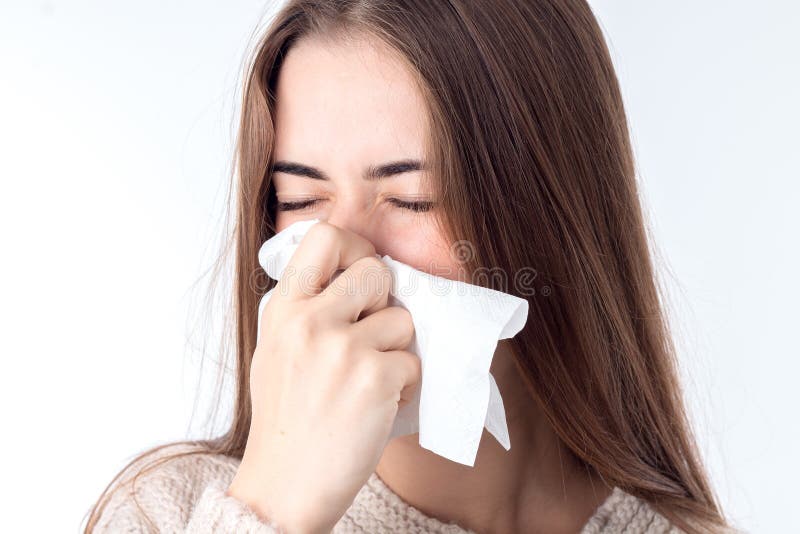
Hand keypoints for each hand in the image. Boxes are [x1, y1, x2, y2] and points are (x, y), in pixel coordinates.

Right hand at [227, 221, 420, 533]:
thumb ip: (306, 308)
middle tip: (371, 332)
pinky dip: (403, 384)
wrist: (285, 485)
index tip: (361, 271)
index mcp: (283, 309)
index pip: (324, 236)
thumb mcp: (276, 349)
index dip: (354, 246)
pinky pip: (412, 362)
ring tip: (369, 379)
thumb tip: (351, 275)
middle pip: (375, 270)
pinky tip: (377, 405)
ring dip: (396, 349)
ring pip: (403, 319)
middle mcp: (310, 321)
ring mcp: (343, 349)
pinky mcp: (375, 379)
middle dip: (383, 300)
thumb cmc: (285, 418)